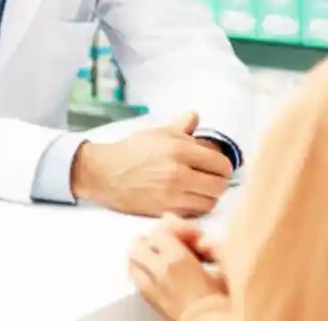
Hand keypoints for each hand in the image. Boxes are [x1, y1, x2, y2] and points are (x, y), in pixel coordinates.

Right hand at [71, 112, 232, 217]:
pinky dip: (195, 207)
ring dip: (208, 197)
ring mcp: (172, 194)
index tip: (216, 167)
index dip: (222, 166)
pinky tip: (187, 199)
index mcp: (180, 149)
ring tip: (200, 191)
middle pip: (220, 185)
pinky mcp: (165, 210)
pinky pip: (194, 213)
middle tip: (210, 180)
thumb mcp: (157, 133)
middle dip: (218, 182)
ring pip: (210, 202)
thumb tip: (196, 116)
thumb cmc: (131, 150)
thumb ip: (181, 126)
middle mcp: (178, 172)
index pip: (221, 163)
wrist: (105, 173)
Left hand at [129, 219, 228, 320]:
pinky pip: (135, 277)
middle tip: (169, 244)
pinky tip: (156, 273)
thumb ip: (212, 248)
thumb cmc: (218, 303)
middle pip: (139, 243)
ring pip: (132, 260)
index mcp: (177, 259)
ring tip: (158, 257)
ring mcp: (149, 285)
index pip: (161, 231)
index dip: (174, 229)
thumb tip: (202, 240)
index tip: (190, 236)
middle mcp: (158, 270)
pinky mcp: (147, 298)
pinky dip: (141, 270)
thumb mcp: (222, 269)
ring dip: (143, 255)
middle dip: (152, 240)